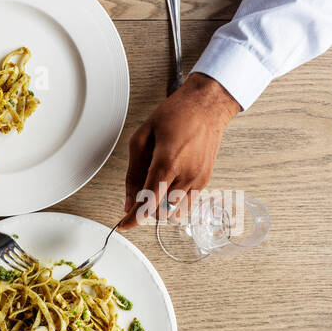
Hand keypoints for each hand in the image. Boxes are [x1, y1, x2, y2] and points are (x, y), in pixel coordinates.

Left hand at [121, 74, 240, 228]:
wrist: (207, 105)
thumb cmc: (175, 115)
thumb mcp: (142, 138)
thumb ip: (133, 173)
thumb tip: (129, 201)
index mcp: (166, 163)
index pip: (148, 202)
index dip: (133, 218)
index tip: (124, 225)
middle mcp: (185, 174)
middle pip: (160, 211)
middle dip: (145, 208)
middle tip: (138, 194)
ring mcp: (198, 179)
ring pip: (174, 212)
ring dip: (160, 208)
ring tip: (155, 188)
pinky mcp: (205, 180)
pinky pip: (187, 205)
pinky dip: (173, 203)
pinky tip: (167, 188)